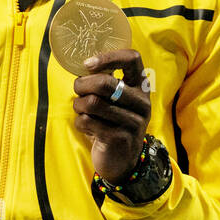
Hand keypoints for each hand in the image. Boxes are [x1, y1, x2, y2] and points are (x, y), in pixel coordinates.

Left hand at [73, 48, 149, 183]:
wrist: (123, 161)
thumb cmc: (114, 122)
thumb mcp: (117, 100)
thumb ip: (106, 81)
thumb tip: (83, 65)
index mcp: (141, 87)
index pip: (132, 58)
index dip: (107, 57)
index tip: (88, 64)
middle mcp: (142, 102)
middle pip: (104, 83)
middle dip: (82, 85)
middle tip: (78, 90)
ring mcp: (132, 122)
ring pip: (92, 103)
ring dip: (78, 105)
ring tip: (81, 110)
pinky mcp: (118, 138)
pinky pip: (87, 121)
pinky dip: (79, 122)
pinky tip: (86, 126)